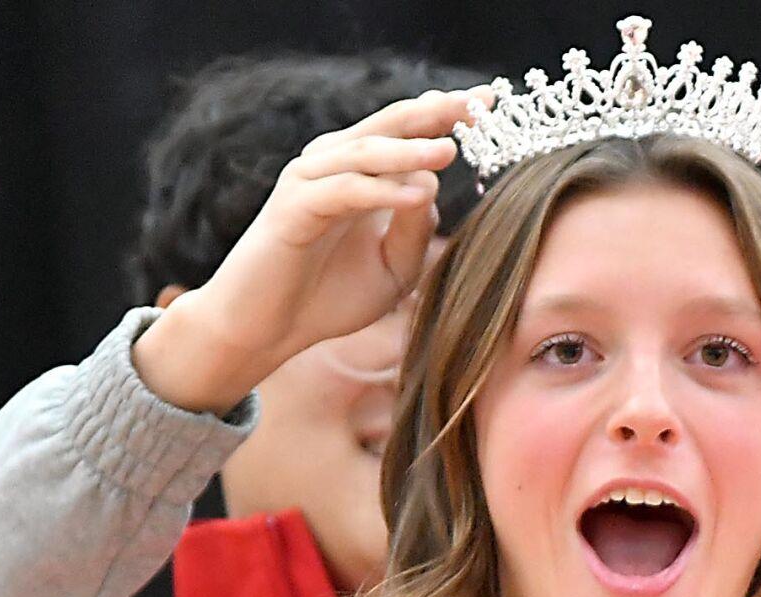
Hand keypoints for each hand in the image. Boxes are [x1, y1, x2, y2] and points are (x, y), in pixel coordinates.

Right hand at [134, 88, 487, 413]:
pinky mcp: (294, 207)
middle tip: (479, 104)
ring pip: (365, 152)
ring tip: (451, 149)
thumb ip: (415, 230)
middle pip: (390, 125)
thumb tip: (433, 184)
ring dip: (409, 150)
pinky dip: (382, 191)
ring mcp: (311, 181)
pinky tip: (419, 195)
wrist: (268, 329)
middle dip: (435, 112)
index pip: (409, 131)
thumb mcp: (393, 268)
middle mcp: (335, 165)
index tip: (492, 103)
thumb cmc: (328, 298)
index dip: (447, 114)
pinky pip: (344, 191)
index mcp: (361, 172)